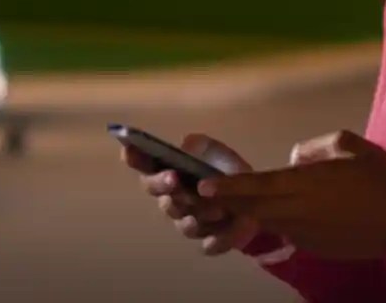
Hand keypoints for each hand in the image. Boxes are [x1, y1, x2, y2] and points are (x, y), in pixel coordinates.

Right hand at [121, 134, 260, 255]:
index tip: (129, 151)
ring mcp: (189, 222)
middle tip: (173, 177)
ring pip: (181, 221)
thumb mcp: (217, 153)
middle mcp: (172, 199)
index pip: (144, 166)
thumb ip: (202, 146)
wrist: (256, 203)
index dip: (134, 158)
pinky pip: (208, 244)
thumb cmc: (227, 174)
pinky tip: (221, 229)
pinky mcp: (210, 241)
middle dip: (162, 184)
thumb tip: (185, 142)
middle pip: (156, 192)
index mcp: (169, 174)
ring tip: (211, 206)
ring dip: (193, 212)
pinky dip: (214, 238)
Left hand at [198, 130, 385, 259]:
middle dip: (226, 202)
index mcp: (306, 184)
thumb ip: (315, 148)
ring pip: (266, 221)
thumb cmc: (383, 178)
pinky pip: (286, 231)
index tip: (205, 184)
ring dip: (245, 213)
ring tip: (227, 202)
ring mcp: (305, 233)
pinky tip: (273, 212)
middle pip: (252, 208)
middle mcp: (299, 211)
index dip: (229, 186)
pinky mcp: (315, 246)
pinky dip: (274, 221)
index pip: (257, 185)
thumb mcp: (350, 145)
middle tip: (201, 195)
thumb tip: (294, 158)